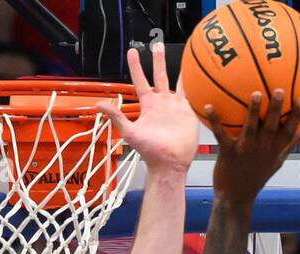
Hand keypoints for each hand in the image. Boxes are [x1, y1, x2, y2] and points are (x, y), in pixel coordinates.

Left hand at [95, 45, 199, 174]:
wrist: (169, 163)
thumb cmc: (149, 151)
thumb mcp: (130, 132)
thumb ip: (117, 116)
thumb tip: (99, 104)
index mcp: (148, 105)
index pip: (141, 80)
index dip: (136, 66)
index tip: (133, 51)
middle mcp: (161, 103)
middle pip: (159, 75)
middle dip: (158, 60)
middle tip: (157, 43)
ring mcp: (176, 106)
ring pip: (177, 81)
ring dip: (179, 67)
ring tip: (183, 54)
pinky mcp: (189, 111)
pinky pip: (192, 93)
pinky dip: (195, 83)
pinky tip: (200, 72)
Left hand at [204, 90, 299, 205]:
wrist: (235, 197)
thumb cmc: (256, 177)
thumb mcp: (276, 163)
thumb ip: (287, 145)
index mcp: (274, 150)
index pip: (289, 132)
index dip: (297, 115)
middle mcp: (262, 149)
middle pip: (271, 126)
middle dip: (276, 109)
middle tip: (280, 90)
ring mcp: (245, 151)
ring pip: (250, 128)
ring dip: (253, 111)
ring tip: (255, 94)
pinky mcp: (228, 153)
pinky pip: (220, 134)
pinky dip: (214, 120)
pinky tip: (208, 106)